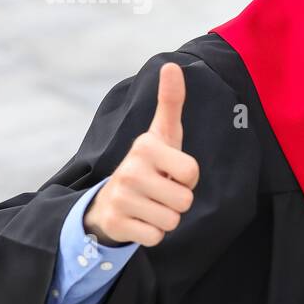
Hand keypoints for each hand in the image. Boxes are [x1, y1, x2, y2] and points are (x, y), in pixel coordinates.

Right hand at [84, 62, 199, 246]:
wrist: (110, 201)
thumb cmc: (148, 165)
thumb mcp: (162, 134)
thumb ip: (171, 101)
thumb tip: (173, 65)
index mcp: (145, 147)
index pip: (193, 173)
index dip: (187, 177)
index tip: (169, 171)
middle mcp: (129, 170)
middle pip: (185, 200)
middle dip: (177, 201)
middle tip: (159, 191)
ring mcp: (119, 198)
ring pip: (172, 221)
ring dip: (166, 218)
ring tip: (149, 204)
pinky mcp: (115, 224)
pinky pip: (156, 238)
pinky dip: (153, 234)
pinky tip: (139, 220)